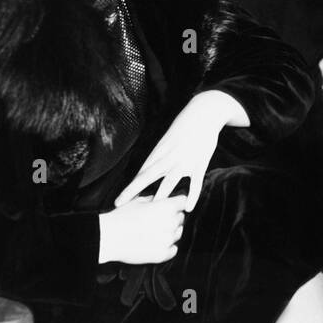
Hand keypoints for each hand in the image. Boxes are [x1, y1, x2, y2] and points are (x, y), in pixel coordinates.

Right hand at [98, 195, 186, 264]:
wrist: (108, 238)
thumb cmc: (121, 217)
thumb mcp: (138, 201)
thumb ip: (153, 199)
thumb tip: (159, 200)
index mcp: (167, 207)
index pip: (183, 201)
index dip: (176, 202)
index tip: (170, 204)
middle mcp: (171, 223)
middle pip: (181, 217)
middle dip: (173, 216)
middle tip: (159, 219)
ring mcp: (168, 240)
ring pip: (178, 233)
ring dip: (170, 231)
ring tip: (155, 231)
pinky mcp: (163, 254)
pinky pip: (173, 249)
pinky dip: (168, 247)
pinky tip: (157, 243)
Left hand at [116, 90, 244, 209]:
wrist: (204, 112)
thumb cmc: (185, 126)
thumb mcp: (168, 138)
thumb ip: (160, 154)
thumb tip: (148, 170)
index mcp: (160, 150)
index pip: (142, 172)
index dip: (130, 187)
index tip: (119, 200)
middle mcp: (169, 156)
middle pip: (147, 176)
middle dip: (132, 190)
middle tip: (118, 203)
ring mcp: (185, 160)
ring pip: (170, 180)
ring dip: (160, 195)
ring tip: (152, 210)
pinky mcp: (200, 163)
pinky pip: (196, 183)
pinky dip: (193, 196)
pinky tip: (188, 207)